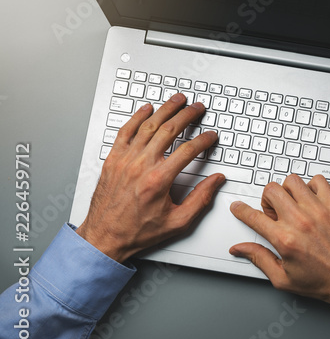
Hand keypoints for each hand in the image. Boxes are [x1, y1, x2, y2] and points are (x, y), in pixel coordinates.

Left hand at [77, 93, 224, 262]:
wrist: (104, 237)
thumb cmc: (137, 231)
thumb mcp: (178, 222)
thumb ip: (201, 199)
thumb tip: (216, 181)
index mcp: (158, 181)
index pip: (187, 151)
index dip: (203, 141)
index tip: (211, 136)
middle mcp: (140, 166)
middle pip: (168, 131)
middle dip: (187, 115)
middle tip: (197, 108)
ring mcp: (124, 161)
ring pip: (148, 126)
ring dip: (165, 110)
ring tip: (177, 100)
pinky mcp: (112, 160)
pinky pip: (125, 132)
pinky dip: (136, 118)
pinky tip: (146, 110)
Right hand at [229, 174, 329, 323]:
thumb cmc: (324, 282)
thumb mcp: (283, 278)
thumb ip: (259, 259)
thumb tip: (240, 249)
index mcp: (285, 240)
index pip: (253, 217)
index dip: (241, 210)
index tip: (239, 207)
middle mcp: (301, 222)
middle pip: (271, 191)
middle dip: (267, 201)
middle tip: (275, 213)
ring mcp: (320, 211)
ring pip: (293, 181)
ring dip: (288, 191)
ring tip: (293, 205)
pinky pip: (319, 181)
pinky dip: (312, 187)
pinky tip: (312, 201)